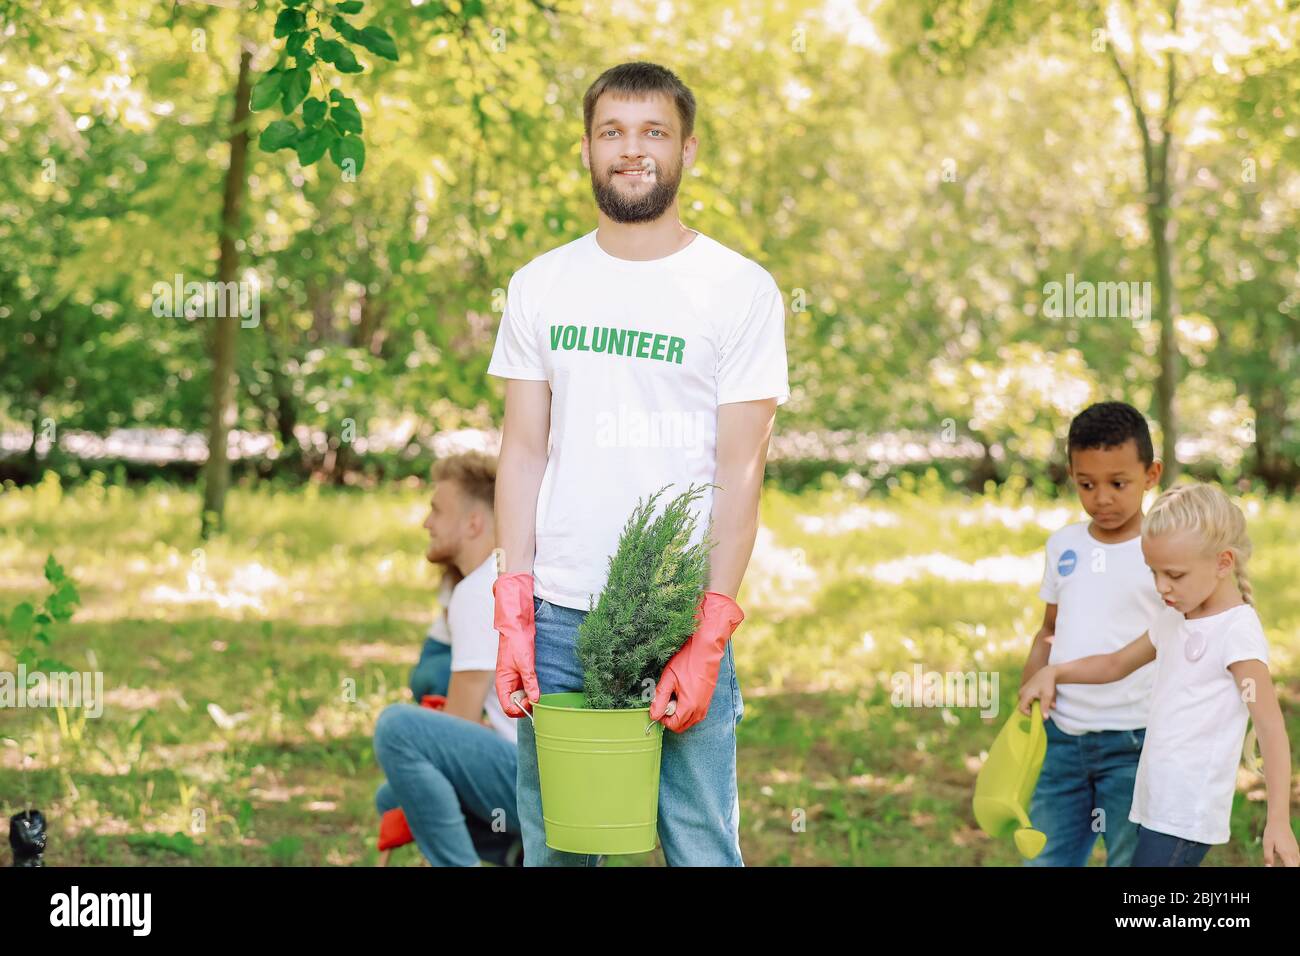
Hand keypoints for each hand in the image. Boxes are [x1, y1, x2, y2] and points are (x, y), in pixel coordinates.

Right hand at [493, 572, 538, 717]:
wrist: (518, 625)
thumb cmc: (516, 643)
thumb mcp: (525, 663)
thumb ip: (530, 682)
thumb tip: (536, 700)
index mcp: (503, 683)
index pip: (508, 707)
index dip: (519, 710)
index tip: (532, 705)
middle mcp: (508, 683)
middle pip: (516, 704)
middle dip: (527, 704)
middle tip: (538, 698)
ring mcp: (516, 678)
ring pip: (524, 695)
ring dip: (532, 696)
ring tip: (540, 690)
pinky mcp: (524, 671)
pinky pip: (529, 685)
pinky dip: (534, 687)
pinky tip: (541, 683)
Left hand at [650, 592, 743, 732]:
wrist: (706, 649)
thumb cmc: (687, 661)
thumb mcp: (669, 679)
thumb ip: (660, 699)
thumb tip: (653, 716)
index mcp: (690, 706)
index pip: (673, 725)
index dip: (663, 718)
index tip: (658, 704)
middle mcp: (700, 710)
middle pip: (681, 726)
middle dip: (670, 717)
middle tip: (665, 699)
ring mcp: (705, 706)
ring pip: (689, 721)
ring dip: (679, 713)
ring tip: (674, 694)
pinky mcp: (708, 700)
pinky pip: (696, 714)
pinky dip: (687, 709)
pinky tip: (682, 692)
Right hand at [1018, 665, 1057, 716]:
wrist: (1047, 673)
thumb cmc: (1047, 684)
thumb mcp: (1047, 696)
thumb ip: (1045, 707)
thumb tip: (1045, 719)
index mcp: (1025, 694)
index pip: (1022, 709)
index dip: (1029, 714)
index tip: (1039, 713)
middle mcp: (1021, 693)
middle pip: (1023, 707)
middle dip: (1033, 710)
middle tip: (1042, 708)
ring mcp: (1022, 691)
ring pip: (1026, 703)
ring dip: (1034, 706)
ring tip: (1043, 702)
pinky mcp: (1025, 690)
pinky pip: (1027, 699)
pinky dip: (1033, 701)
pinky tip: (1040, 698)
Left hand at [1263, 819, 1299, 866]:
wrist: (1279, 821)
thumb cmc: (1271, 832)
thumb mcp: (1266, 844)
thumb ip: (1268, 857)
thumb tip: (1268, 867)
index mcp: (1286, 854)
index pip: (1291, 868)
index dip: (1287, 870)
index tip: (1281, 866)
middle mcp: (1293, 853)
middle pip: (1295, 866)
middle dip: (1289, 867)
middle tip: (1280, 862)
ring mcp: (1296, 850)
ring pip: (1297, 863)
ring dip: (1291, 864)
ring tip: (1282, 861)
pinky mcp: (1296, 847)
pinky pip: (1298, 858)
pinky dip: (1293, 861)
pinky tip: (1286, 858)